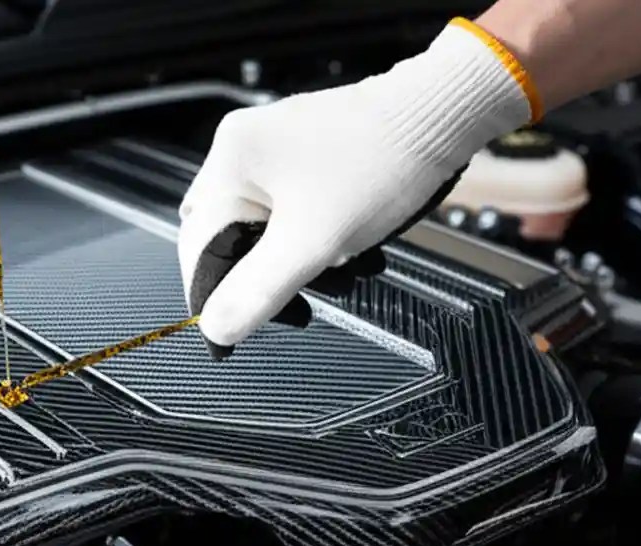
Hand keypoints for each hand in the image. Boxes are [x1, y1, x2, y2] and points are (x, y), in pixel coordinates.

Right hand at [178, 19, 535, 357]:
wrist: (442, 116)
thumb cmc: (380, 166)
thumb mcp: (312, 244)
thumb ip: (257, 291)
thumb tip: (214, 328)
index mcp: (229, 163)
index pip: (197, 247)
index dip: (213, 297)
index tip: (232, 334)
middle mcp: (241, 148)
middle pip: (226, 237)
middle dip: (261, 276)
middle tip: (300, 303)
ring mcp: (272, 147)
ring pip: (259, 227)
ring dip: (292, 260)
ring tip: (340, 270)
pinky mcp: (303, 152)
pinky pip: (285, 209)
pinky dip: (309, 237)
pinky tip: (346, 248)